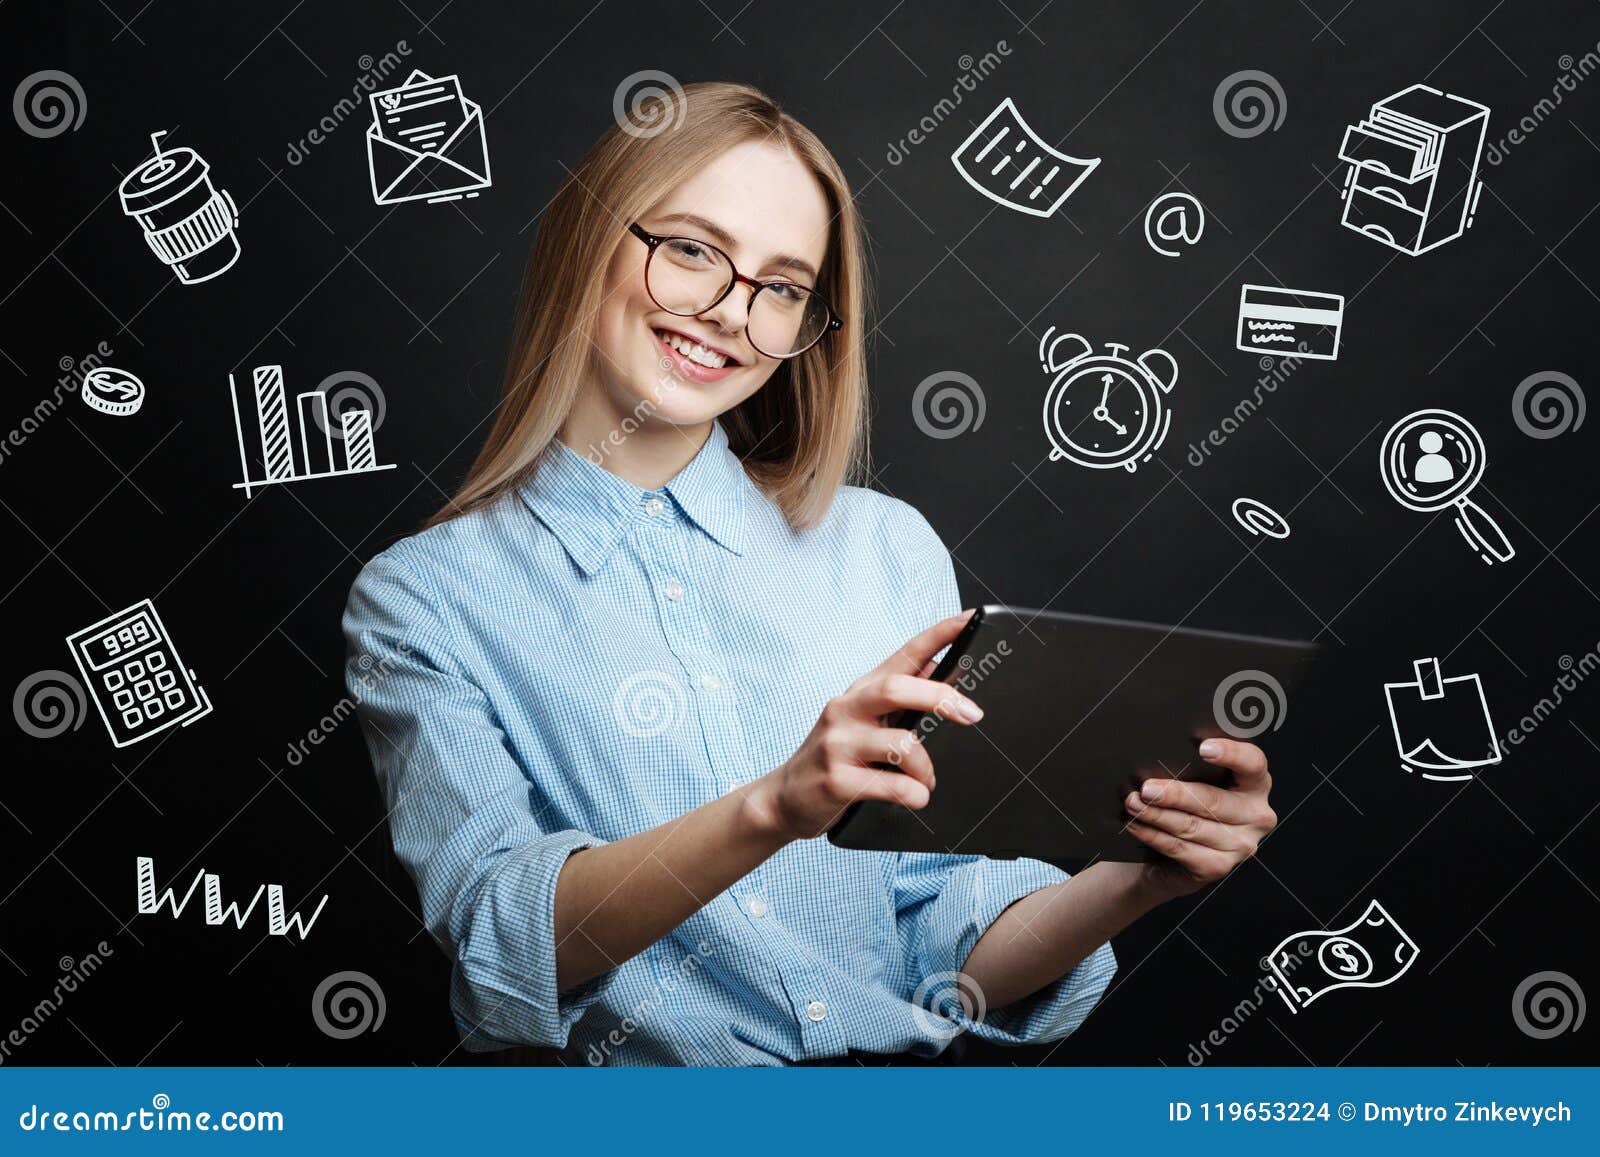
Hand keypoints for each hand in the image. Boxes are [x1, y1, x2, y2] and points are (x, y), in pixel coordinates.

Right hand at [743, 612, 982, 840]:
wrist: (784, 798)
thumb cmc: (836, 758)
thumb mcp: (864, 722)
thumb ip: (901, 701)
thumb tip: (947, 675)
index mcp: (860, 692)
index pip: (904, 654)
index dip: (939, 635)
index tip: (970, 620)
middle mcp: (846, 709)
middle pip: (896, 689)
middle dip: (940, 697)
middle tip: (972, 714)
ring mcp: (838, 744)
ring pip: (900, 744)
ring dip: (925, 767)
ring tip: (927, 781)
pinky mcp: (835, 780)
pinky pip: (890, 786)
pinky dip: (913, 794)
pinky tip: (915, 797)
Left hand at [1122, 737, 1276, 900]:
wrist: (1177, 855)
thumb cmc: (1189, 807)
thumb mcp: (1197, 781)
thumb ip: (1191, 767)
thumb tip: (1160, 756)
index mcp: (1255, 785)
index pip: (1253, 763)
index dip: (1231, 754)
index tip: (1204, 748)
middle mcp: (1255, 815)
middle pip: (1214, 800)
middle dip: (1175, 794)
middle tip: (1147, 788)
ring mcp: (1240, 845)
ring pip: (1192, 825)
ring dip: (1156, 814)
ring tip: (1133, 804)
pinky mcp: (1218, 866)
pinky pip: (1180, 848)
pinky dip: (1154, 836)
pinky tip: (1137, 825)